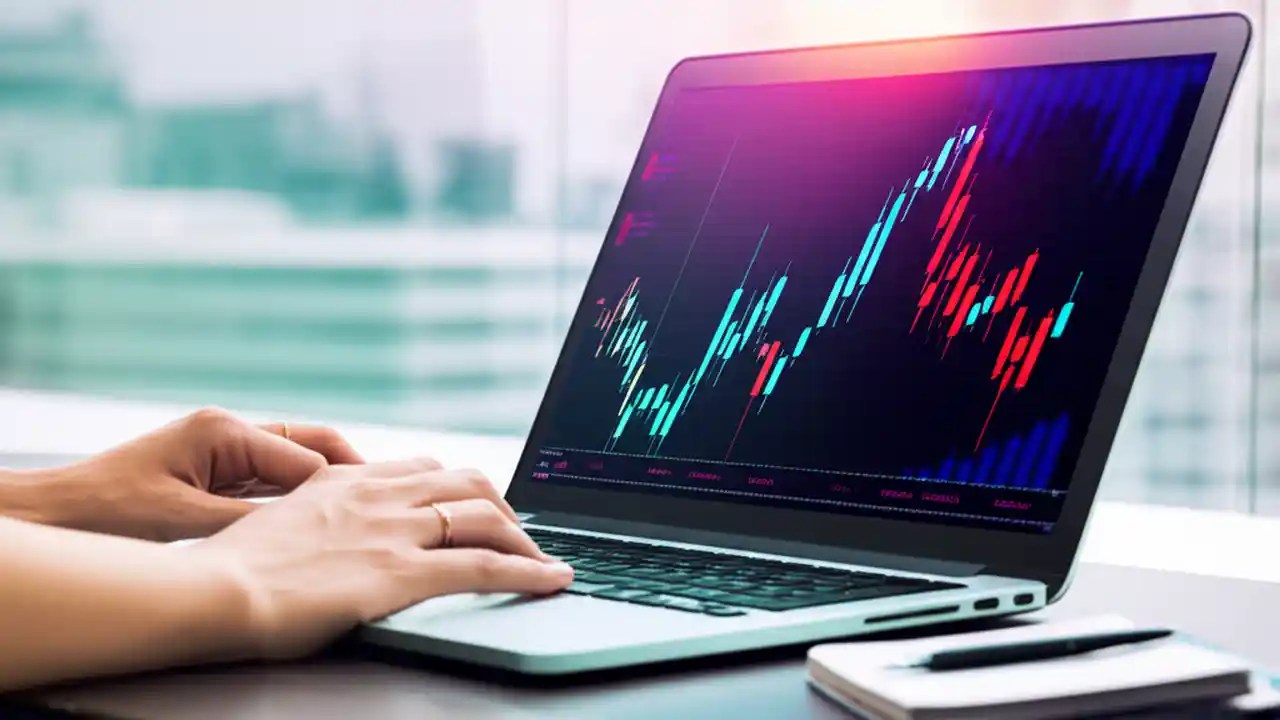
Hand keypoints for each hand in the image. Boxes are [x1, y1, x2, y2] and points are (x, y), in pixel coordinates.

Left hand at [21, 408, 365, 540]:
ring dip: (327, 487)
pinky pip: (273, 483)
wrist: (56, 514)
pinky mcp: (217, 472)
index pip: (305, 457)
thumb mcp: (185, 519)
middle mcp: (230, 432)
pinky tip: (323, 521)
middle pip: (311, 448)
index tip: (379, 508)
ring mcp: (224, 451)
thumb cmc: (108, 511)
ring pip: (296, 465)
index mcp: (224, 431)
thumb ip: (251, 520)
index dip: (344, 485)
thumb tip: (309, 526)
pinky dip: (299, 499)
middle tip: (388, 501)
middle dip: (350, 473)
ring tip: (367, 512)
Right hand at [188, 460, 572, 659]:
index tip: (473, 504)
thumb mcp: (274, 525)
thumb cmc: (229, 570)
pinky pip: (486, 567)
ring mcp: (395, 531)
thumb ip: (310, 520)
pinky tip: (554, 580)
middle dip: (500, 505)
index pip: (423, 469)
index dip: (458, 488)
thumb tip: (319, 536)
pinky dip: (531, 572)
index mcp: (346, 481)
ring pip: (485, 518)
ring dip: (524, 540)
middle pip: (467, 483)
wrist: (211, 590)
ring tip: (543, 560)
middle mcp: (379, 495)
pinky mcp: (403, 573)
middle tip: (516, 532)